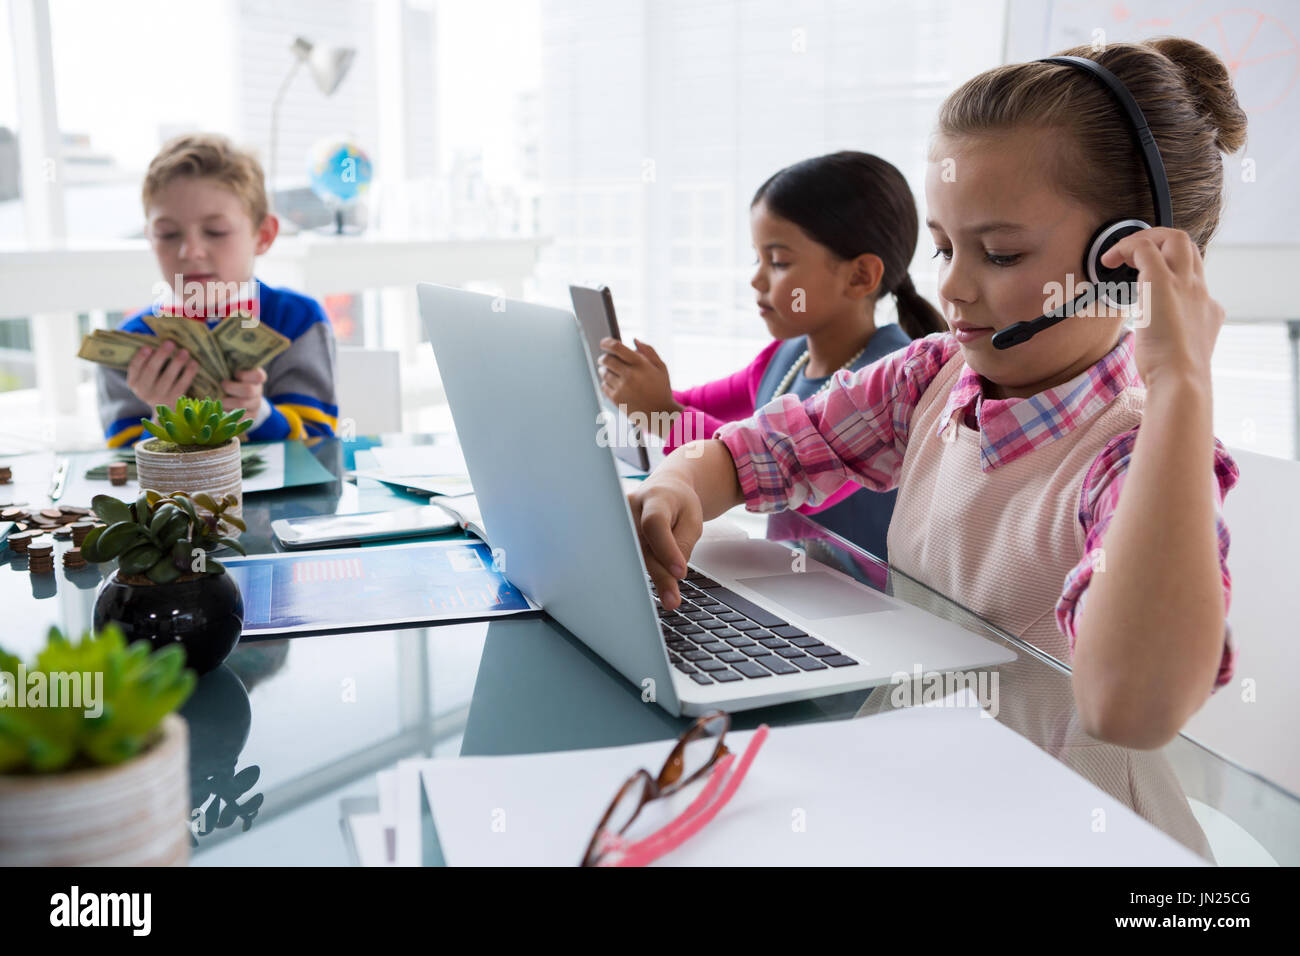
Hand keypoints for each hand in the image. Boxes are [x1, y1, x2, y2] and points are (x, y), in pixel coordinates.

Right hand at [127, 339, 198, 409]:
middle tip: (170, 343)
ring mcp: (158, 398)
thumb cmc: (157, 382)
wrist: (166, 409)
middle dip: (161, 356)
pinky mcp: (174, 401)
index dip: (141, 357)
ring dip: (177, 363)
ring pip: (168, 378)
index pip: (134, 367)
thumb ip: (150, 360)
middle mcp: (143, 391)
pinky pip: (182, 385)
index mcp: (133, 382)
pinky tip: (194, 363)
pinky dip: (188, 373)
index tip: (148, 346)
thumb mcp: (148, 375)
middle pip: (151, 371)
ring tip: (185, 352)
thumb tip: (161, 340)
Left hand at [220, 368, 267, 426]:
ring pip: (241, 405)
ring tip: (218, 399)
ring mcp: (255, 404)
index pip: (259, 376)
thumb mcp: (229, 369)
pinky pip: (240, 418)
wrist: (236, 396)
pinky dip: (228, 414)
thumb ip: (221, 365)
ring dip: (226, 402)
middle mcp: (258, 390)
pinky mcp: (251, 416)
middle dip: (231, 388)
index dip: (245, 375)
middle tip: (222, 386)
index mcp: (255, 377)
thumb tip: (196, 362)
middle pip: (248, 391)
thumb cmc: (229, 378)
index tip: (234, 374)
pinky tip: (221, 409)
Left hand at [597, 338, 680, 420]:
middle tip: (605, 359)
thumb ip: (649, 351)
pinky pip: (604, 386)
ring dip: (604, 370)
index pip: (617, 347)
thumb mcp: (661, 368)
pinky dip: (606, 382)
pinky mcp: (616, 399)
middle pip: (606, 359)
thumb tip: (634, 340)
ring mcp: (622, 388)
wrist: (660, 414)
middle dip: (604, 357)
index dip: (607, 342)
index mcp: (640, 364)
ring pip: (604, 373)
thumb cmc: (661, 388)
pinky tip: (613, 384)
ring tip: (610, 372)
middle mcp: (629, 375)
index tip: (604, 343)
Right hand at [628, 476, 702, 609]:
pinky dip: (640, 574)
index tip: (680, 572)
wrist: (665, 490)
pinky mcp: (614, 536)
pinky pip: (628, 559)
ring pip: (634, 558)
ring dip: (651, 579)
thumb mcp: (692, 520)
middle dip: (658, 575)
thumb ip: (683, 545)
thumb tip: (672, 574)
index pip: (655, 524)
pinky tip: (648, 591)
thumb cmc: (679, 505)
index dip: (666, 549)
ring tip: (669, 599)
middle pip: (642, 547)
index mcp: (654, 498)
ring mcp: (618, 522)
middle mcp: (630, 509)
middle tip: (672, 601)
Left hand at [1100, 227, 1222, 390]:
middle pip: (1187, 247)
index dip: (1170, 267)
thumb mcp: (1181, 351)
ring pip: (1173, 238)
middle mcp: (1199, 290)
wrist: (1182, 379)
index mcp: (1206, 306)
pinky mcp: (1163, 282)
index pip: (1193, 273)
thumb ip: (1173, 338)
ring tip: (1119, 256)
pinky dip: (1126, 247)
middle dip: (1159, 243)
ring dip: (1144, 239)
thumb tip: (1154, 335)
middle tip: (1131, 258)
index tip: (1144, 277)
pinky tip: (1109, 260)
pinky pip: (1145, 248)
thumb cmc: (1174, 373)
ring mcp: (1184, 284)